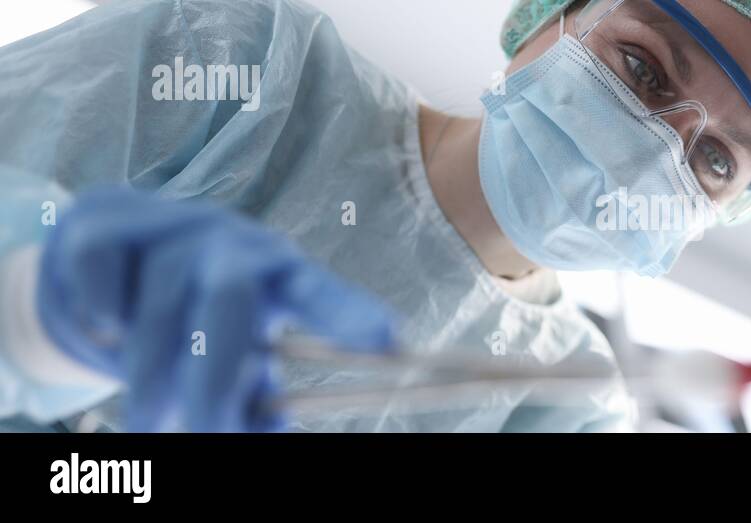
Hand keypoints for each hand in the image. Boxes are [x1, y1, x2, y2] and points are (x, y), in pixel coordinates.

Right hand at [37, 188, 395, 431]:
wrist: (104, 266)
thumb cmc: (191, 323)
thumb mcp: (232, 364)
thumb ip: (255, 401)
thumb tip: (271, 436)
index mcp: (279, 277)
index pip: (321, 292)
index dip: (350, 314)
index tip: (386, 341)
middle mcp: (234, 243)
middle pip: (229, 299)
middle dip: (213, 378)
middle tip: (205, 433)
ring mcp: (172, 224)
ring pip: (159, 299)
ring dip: (149, 370)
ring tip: (148, 421)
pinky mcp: (110, 218)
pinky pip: (102, 268)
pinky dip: (101, 309)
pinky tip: (105, 330)